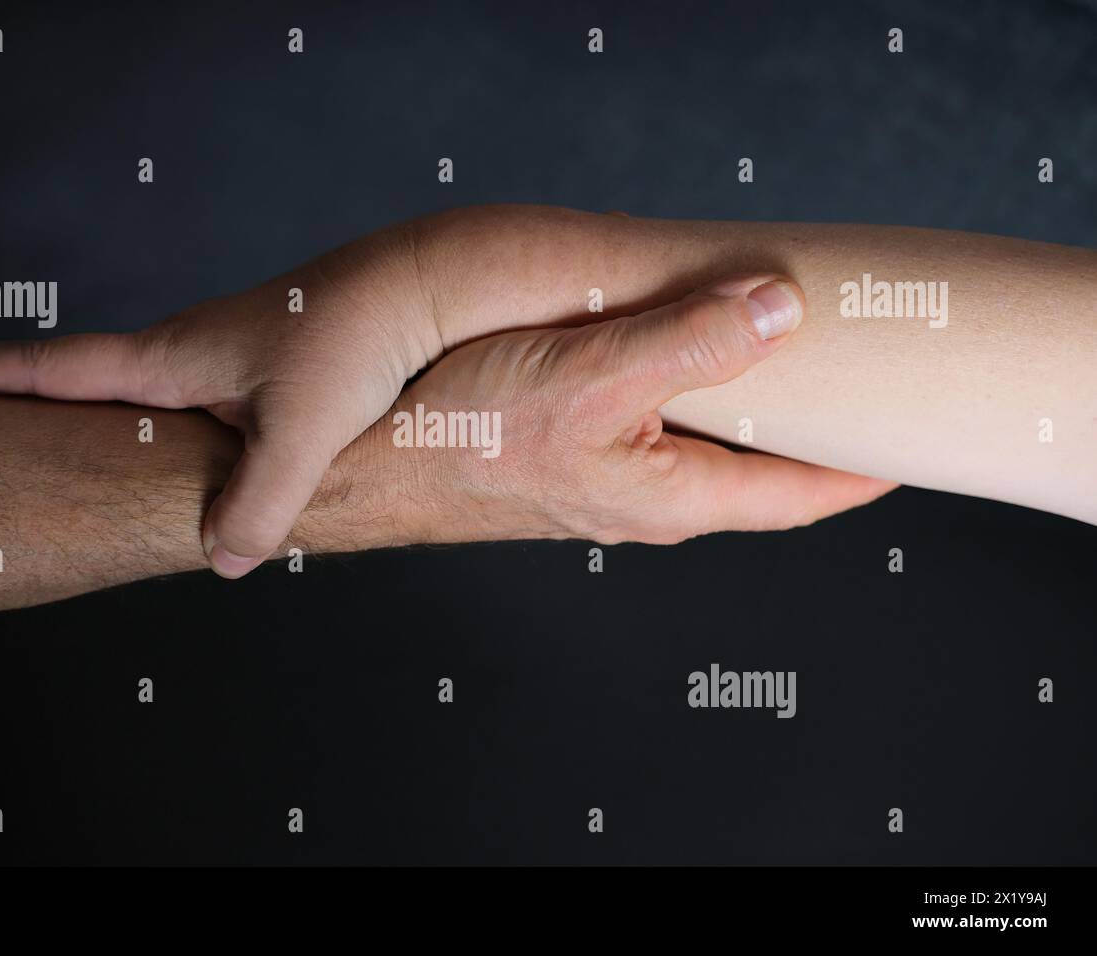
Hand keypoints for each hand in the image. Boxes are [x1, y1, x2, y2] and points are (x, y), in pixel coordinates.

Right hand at [0, 222, 440, 577]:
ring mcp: (222, 351)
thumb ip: (256, 506)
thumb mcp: (301, 436)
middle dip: (21, 395)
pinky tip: (175, 449)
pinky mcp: (260, 361)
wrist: (414, 287)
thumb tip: (221, 560)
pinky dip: (158, 421)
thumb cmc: (354, 342)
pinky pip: (189, 397)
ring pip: (141, 391)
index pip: (54, 369)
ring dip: (91, 410)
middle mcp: (185, 349)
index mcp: (170, 359)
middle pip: (83, 376)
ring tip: (52, 444)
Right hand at [308, 272, 894, 548]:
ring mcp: (610, 486)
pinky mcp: (575, 463)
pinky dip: (688, 399)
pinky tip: (675, 360)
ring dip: (745, 413)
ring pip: (705, 450)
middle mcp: (651, 502)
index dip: (862, 470)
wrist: (370, 465)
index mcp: (674, 494)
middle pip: (759, 474)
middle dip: (809, 436)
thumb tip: (779, 311)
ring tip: (777, 362)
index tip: (907, 442)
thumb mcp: (589, 378)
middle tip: (854, 387)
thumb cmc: (467, 435)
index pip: (801, 495)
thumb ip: (689, 343)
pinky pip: (656, 432)